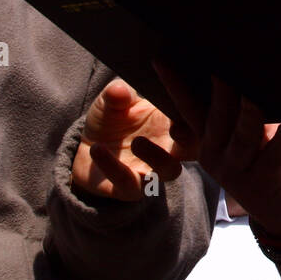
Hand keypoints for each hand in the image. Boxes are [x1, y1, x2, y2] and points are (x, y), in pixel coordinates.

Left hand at [72, 79, 198, 200]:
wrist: (84, 148)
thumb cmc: (110, 119)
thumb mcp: (111, 101)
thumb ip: (117, 93)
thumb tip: (120, 90)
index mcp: (171, 123)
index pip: (193, 119)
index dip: (196, 113)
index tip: (188, 102)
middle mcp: (169, 149)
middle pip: (196, 148)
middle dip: (193, 139)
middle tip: (179, 128)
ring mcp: (152, 171)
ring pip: (170, 170)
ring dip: (157, 156)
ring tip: (136, 141)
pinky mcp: (129, 189)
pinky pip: (128, 183)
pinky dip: (113, 166)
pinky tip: (97, 148)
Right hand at [153, 62, 280, 235]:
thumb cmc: (267, 164)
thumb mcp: (250, 136)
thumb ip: (243, 112)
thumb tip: (245, 74)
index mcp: (210, 141)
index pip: (188, 109)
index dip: (175, 86)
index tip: (160, 60)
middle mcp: (216, 156)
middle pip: (215, 120)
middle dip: (219, 95)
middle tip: (223, 70)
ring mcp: (237, 171)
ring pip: (242, 138)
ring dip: (249, 115)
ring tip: (253, 97)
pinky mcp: (262, 181)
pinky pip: (273, 154)